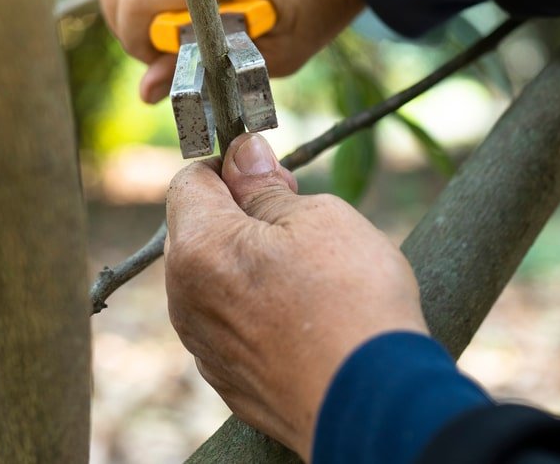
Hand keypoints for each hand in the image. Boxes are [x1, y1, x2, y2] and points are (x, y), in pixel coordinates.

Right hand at [98, 0, 362, 103]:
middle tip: (165, 51)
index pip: (134, 1)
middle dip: (127, 26)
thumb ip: (210, 71)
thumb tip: (147, 90)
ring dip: (135, 3)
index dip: (137, 44)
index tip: (162, 65)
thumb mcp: (279, 51)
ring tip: (177, 29)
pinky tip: (186, 5)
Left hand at [165, 134, 427, 459]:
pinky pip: (231, 324)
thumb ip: (266, 186)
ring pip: (215, 280)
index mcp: (198, 248)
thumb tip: (243, 154)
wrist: (374, 405)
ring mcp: (203, 345)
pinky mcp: (226, 379)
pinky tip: (305, 318)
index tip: (272, 177)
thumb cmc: (351, 303)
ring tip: (312, 278)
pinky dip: (257, 311)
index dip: (231, 169)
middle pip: (199, 232)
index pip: (189, 181)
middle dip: (241, 217)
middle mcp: (185, 299)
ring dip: (249, 266)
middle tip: (302, 225)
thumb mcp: (318, 219)